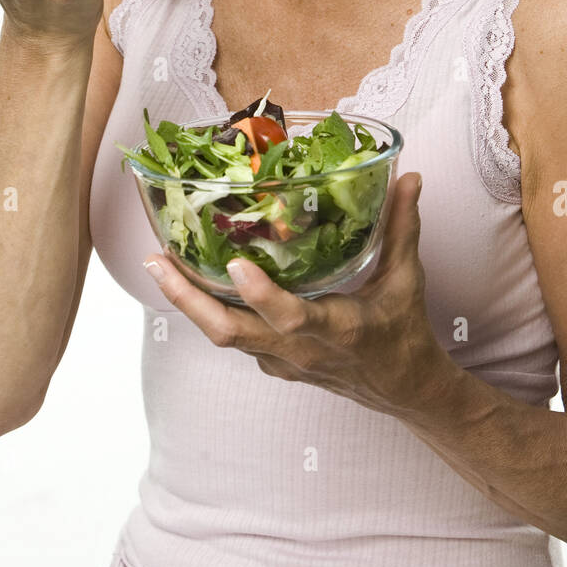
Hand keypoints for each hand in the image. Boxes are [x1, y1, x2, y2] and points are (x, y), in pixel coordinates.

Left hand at [143, 173, 450, 418]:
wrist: (403, 390)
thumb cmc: (404, 331)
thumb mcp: (406, 279)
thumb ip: (403, 226)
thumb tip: (408, 177)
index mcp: (337, 328)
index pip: (292, 316)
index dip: (261, 294)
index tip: (235, 264)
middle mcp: (301, 349)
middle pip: (232, 332)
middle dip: (190, 299)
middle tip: (158, 261)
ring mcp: (282, 359)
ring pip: (224, 336)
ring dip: (188, 302)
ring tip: (159, 263)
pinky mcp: (274, 362)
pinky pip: (234, 336)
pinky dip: (208, 309)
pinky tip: (189, 279)